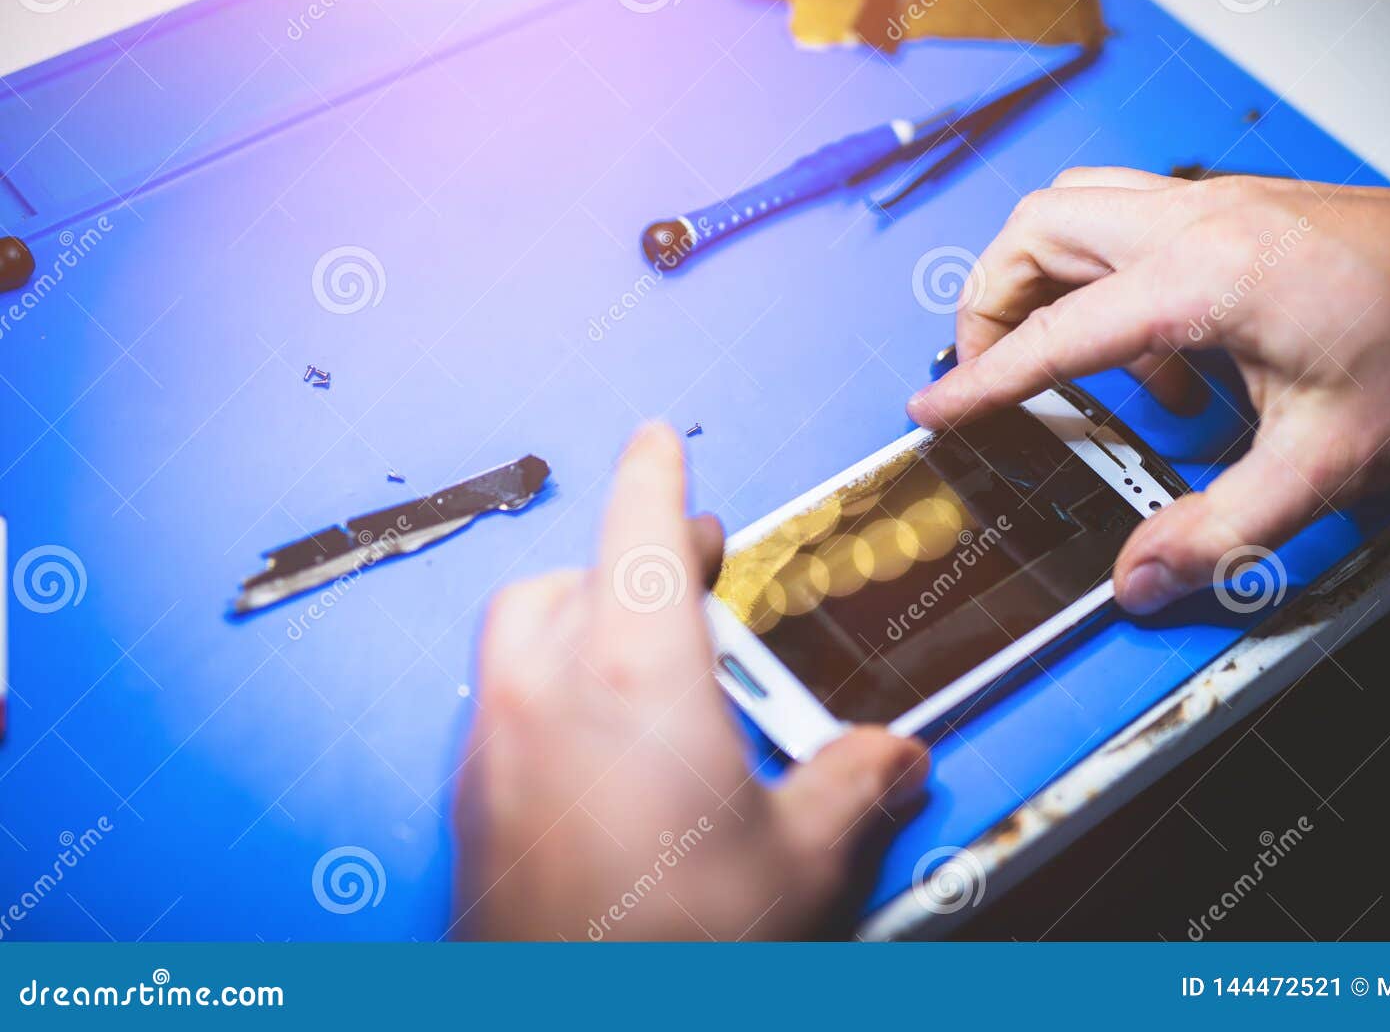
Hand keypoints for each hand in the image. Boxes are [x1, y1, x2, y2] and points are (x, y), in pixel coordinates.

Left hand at [452, 422, 928, 939]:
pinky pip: (506, 718)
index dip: (655, 474)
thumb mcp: (801, 863)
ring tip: (655, 679)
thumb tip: (892, 763)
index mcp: (633, 675)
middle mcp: (543, 694)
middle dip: (627, 565)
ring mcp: (493, 753)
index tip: (658, 440)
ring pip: (523, 645)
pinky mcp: (471, 815)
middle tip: (694, 581)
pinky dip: (553, 705)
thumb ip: (854, 788)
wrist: (570, 1025)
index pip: (640, 527)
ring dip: (582, 631)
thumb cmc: (673, 951)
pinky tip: (611, 768)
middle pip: (567, 579)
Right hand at [909, 169, 1389, 612]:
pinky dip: (1115, 279)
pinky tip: (1172, 357)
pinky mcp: (1242, 208)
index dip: (982, 380)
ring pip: (1079, 209)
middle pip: (1038, 230)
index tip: (936, 409)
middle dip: (992, 301)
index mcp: (1203, 278)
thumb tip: (1143, 579)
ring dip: (1049, 279)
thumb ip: (1223, 530)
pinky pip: (1136, 224)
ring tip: (1085, 367)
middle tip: (992, 373)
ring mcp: (1220, 203)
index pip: (1054, 332)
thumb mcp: (1327, 462)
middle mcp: (1197, 221)